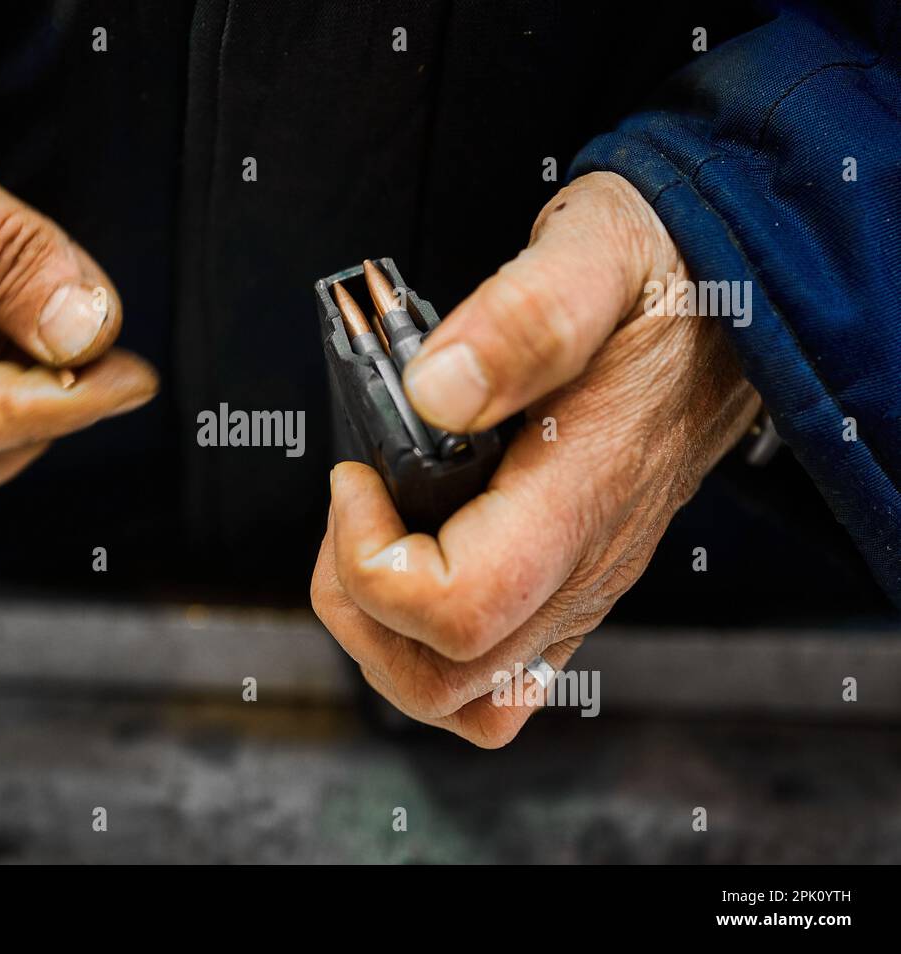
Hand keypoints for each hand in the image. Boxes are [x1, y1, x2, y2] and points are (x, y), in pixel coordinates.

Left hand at [311, 172, 758, 745]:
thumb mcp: (599, 253)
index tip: (354, 474)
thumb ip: (525, 318)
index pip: (458, 606)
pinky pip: (496, 680)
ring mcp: (580, 590)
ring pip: (461, 697)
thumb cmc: (664, 282)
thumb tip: (434, 393)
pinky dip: (430, 652)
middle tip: (352, 509)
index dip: (370, 558)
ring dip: (381, 636)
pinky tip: (415, 572)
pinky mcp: (572, 590)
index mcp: (582, 494)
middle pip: (443, 678)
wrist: (733, 315)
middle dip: (357, 604)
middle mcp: (584, 567)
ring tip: (369, 540)